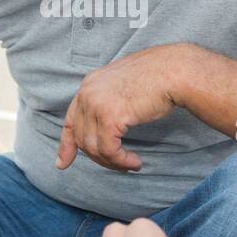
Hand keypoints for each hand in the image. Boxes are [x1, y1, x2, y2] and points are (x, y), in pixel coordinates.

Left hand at [55, 44, 186, 171]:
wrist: (174, 71)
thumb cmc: (157, 78)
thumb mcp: (123, 86)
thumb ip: (109, 101)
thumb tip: (106, 126)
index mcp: (89, 85)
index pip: (70, 121)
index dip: (66, 146)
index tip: (63, 164)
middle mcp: (87, 94)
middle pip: (82, 139)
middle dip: (99, 158)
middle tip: (119, 165)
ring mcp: (96, 104)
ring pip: (94, 148)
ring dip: (113, 162)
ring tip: (131, 164)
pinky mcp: (110, 117)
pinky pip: (110, 150)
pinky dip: (121, 161)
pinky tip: (135, 162)